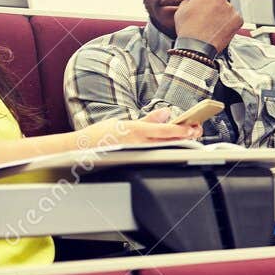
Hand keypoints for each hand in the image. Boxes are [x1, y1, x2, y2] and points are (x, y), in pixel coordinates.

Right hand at [80, 109, 199, 148]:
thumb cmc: (98, 135)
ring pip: (163, 149)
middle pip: (168, 142)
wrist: (78, 151)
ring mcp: (135, 154)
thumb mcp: (122, 122)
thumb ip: (147, 120)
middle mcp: (137, 144)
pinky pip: (153, 155)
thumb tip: (165, 113)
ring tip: (188, 136)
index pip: (164, 131)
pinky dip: (165, 149)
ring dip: (178, 142)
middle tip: (197, 130)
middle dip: (185, 137)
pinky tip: (172, 144)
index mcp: (134, 131)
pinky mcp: (132, 160)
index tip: (194, 127)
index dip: (182, 130)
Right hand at [172, 0, 242, 52]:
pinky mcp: (238, 19)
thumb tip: (191, 2)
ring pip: (228, 12)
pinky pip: (235, 21)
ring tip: (213, 28)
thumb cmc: (187, 29)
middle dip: (215, 10)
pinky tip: (220, 31)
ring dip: (223, 18)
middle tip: (209, 22)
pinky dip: (230, 26)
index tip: (203, 13)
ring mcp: (231, 9)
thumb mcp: (180, 11)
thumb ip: (188, 2)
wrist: (196, 46)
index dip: (205, 6)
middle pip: (219, 3)